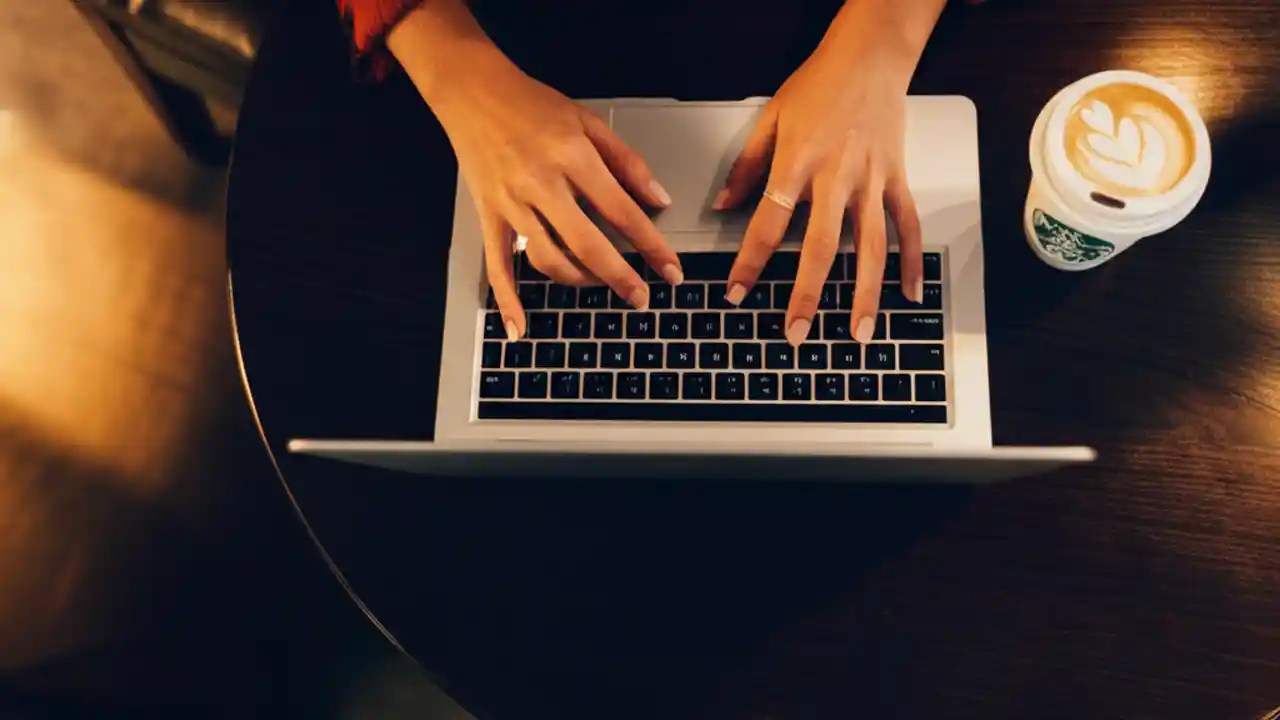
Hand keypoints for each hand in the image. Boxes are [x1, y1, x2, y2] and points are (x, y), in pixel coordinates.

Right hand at [389, 1, 681, 339]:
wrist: (473, 93)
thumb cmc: (533, 104)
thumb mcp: (588, 121)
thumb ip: (627, 162)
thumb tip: (659, 199)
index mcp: (571, 157)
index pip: (621, 211)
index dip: (650, 245)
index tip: (671, 271)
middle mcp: (540, 184)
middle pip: (587, 244)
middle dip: (619, 277)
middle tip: (641, 298)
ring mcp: (511, 204)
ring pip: (548, 259)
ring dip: (579, 281)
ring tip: (600, 284)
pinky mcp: (489, 217)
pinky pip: (497, 266)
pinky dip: (508, 301)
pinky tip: (520, 328)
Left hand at [716, 0, 943, 346]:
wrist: (870, 55)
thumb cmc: (818, 84)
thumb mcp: (770, 118)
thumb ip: (746, 165)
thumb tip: (723, 204)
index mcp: (799, 162)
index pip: (768, 222)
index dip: (751, 261)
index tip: (738, 293)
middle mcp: (837, 176)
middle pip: (821, 246)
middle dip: (808, 294)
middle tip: (797, 332)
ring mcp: (873, 180)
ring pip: (871, 247)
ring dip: (864, 294)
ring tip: (858, 333)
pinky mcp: (898, 178)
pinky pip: (907, 226)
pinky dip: (910, 262)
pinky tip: (909, 295)